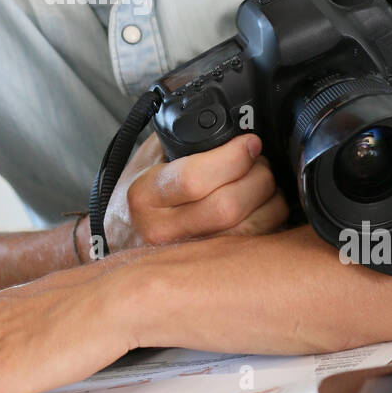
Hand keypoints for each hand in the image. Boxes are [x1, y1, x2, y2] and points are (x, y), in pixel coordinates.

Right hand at [102, 132, 289, 251]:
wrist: (121, 240)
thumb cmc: (137, 198)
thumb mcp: (146, 161)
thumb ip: (180, 139)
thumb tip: (230, 122)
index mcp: (144, 196)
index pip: (194, 178)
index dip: (233, 157)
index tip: (249, 144)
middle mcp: (163, 231)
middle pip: (228, 206)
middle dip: (258, 176)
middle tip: (259, 162)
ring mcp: (188, 256)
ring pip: (249, 229)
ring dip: (269, 200)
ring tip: (262, 184)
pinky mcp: (211, 270)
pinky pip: (255, 246)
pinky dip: (270, 221)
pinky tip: (263, 207)